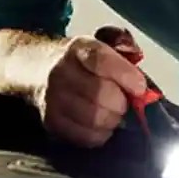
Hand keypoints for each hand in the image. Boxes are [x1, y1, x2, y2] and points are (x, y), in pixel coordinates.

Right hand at [33, 26, 146, 146]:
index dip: (125, 76)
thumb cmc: (81, 61)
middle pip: (98, 93)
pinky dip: (100, 134)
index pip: (101, 60)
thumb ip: (123, 43)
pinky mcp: (51, 121)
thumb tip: (136, 54)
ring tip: (115, 115)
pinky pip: (84, 136)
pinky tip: (103, 126)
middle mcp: (60, 72)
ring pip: (92, 117)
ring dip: (112, 120)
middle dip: (121, 102)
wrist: (39, 70)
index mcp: (78, 48)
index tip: (140, 88)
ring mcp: (52, 98)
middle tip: (126, 103)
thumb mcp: (101, 41)